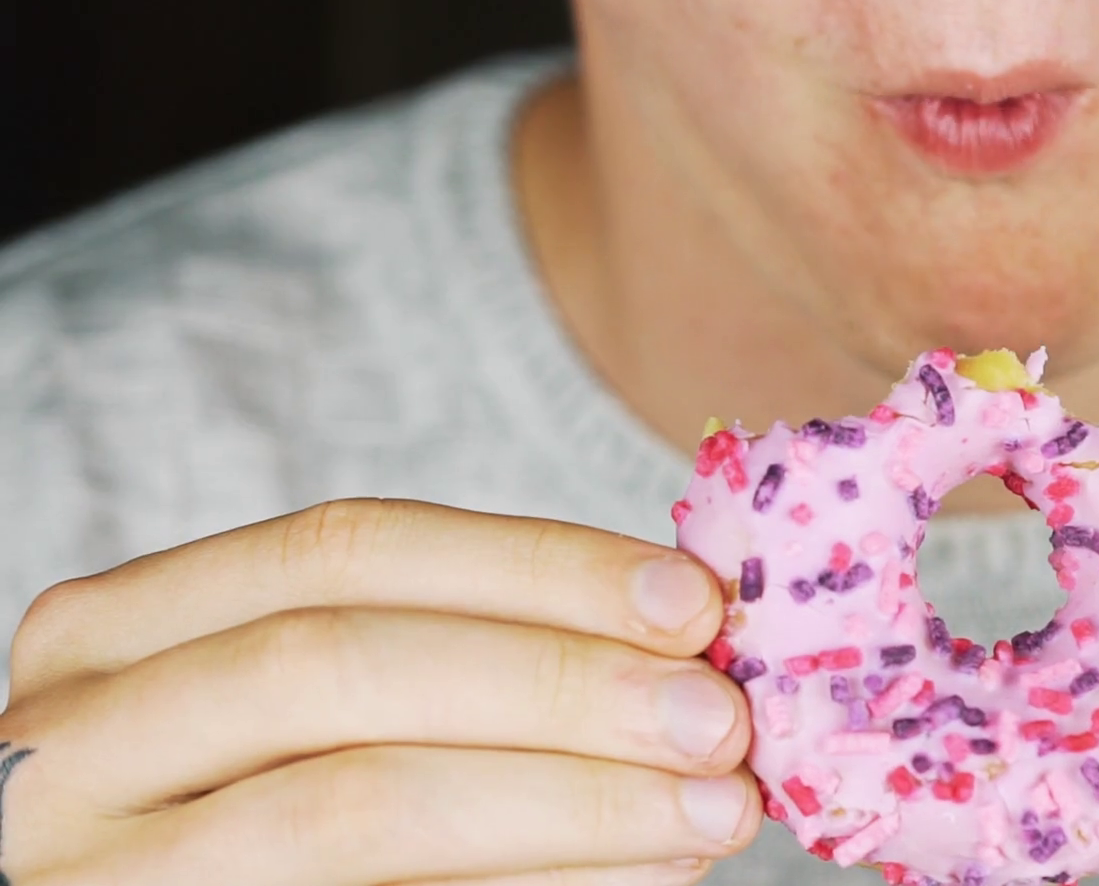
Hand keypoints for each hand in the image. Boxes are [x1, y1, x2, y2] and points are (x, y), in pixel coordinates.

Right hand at [0, 499, 761, 884]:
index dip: (531, 566)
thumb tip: (676, 635)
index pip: (344, 551)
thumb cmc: (243, 814)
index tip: (691, 599)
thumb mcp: (288, 710)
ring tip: (711, 807)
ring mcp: (97, 872)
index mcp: (119, 634)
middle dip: (558, 683)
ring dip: (569, 800)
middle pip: (343, 668)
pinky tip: (634, 876)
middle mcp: (75, 742)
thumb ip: (447, 657)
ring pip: (352, 804)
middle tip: (717, 714)